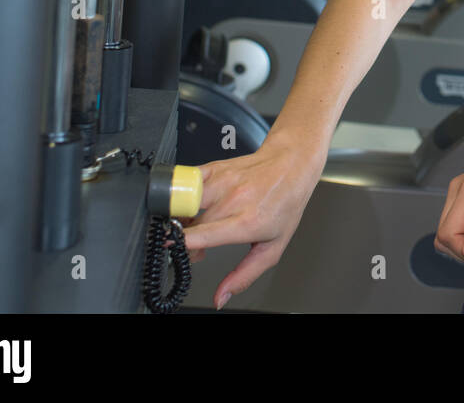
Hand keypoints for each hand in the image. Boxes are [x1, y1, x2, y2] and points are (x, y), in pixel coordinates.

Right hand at [180, 134, 323, 308]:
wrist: (290, 166)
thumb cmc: (284, 205)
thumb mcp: (272, 247)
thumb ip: (245, 275)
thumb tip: (221, 297)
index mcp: (247, 222)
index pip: (207, 232)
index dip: (185, 241)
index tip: (172, 247)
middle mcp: (233, 200)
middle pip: (191, 223)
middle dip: (185, 241)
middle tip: (197, 247)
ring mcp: (222, 181)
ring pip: (183, 202)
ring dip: (182, 219)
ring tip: (196, 226)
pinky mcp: (214, 168)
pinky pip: (185, 183)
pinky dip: (182, 196)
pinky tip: (193, 205)